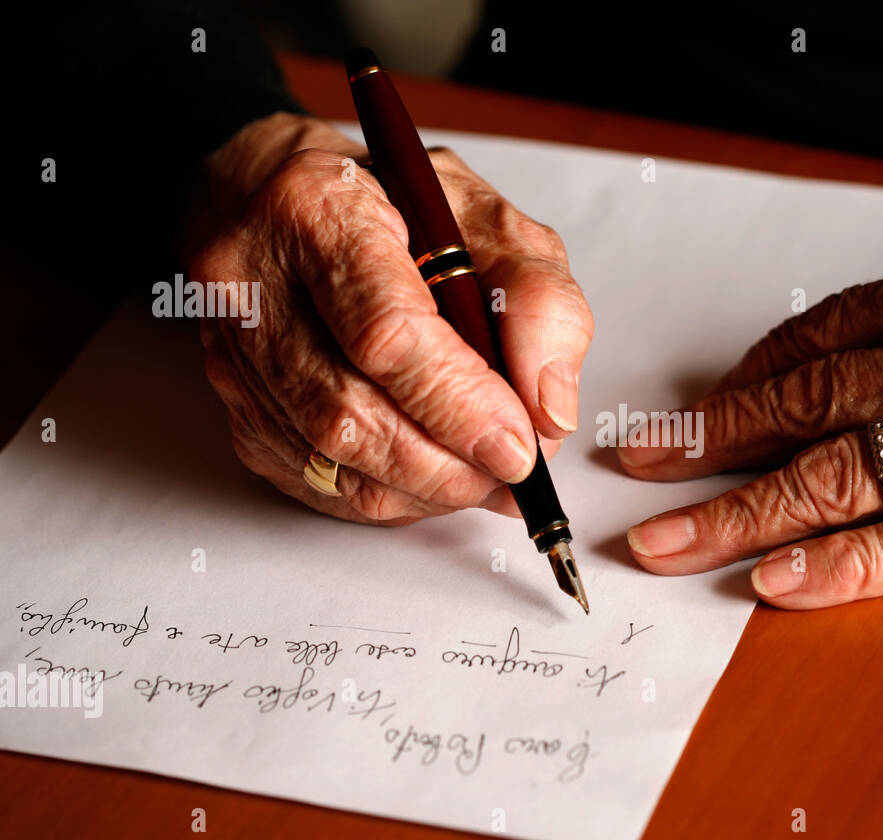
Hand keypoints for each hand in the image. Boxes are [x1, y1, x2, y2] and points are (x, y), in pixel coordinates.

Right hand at [189, 113, 592, 523]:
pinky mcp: (231, 402)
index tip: (518, 445)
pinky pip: (311, 479)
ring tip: (481, 476)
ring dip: (422, 487)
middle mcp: (252, 280)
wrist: (280, 198)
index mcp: (320, 209)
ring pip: (329, 457)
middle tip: (510, 473)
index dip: (458, 403)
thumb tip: (549, 410)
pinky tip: (428, 474)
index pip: (385, 331)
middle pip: (349, 411)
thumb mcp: (492, 223)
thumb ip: (540, 303)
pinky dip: (386, 494)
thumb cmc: (393, 206)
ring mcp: (229, 349)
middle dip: (446, 463)